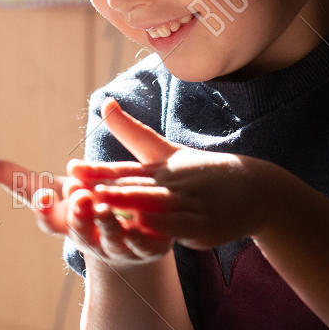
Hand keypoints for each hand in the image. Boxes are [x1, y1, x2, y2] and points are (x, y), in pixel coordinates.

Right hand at [0, 153, 171, 270]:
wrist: (124, 234)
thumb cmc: (82, 207)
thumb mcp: (55, 191)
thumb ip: (21, 180)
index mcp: (67, 224)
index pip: (49, 221)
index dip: (45, 211)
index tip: (42, 196)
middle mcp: (90, 240)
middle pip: (81, 232)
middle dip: (79, 216)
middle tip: (79, 197)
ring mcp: (117, 249)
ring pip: (111, 239)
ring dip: (107, 225)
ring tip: (104, 207)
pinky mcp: (147, 249)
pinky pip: (144, 243)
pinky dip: (142, 234)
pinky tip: (140, 218)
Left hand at [78, 97, 273, 249]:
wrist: (257, 190)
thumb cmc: (205, 173)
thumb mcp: (168, 153)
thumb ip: (134, 133)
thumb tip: (106, 103)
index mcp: (160, 170)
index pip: (124, 171)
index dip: (97, 171)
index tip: (72, 169)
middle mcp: (172, 184)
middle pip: (135, 185)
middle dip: (106, 187)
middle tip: (77, 188)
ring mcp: (190, 203)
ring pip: (155, 202)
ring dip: (128, 202)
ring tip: (102, 202)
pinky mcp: (205, 225)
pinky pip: (181, 225)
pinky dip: (162, 225)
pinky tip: (144, 226)